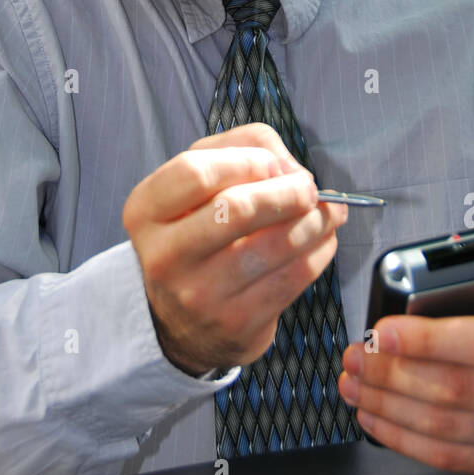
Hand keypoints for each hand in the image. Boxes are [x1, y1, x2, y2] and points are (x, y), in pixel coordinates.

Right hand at [123, 122, 348, 376]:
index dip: (247, 161)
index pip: (196, 173)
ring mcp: (200, 295)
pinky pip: (294, 276)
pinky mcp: (238, 323)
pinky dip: (320, 250)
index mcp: (146, 211)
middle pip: (237, 208)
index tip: (273, 165)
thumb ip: (239, 151)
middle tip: (308, 188)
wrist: (183, 322)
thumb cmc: (196, 234)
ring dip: (316, 220)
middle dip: (289, 190)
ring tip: (327, 210)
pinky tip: (323, 238)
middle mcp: (165, 255)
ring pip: (276, 244)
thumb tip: (289, 167)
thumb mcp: (196, 187)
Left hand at [339, 200, 473, 474]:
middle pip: (459, 389)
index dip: (432, 339)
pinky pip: (455, 458)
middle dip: (393, 372)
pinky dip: (407, 441)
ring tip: (353, 381)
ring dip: (390, 406)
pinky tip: (376, 417)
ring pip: (449, 427)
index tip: (384, 329)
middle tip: (354, 353)